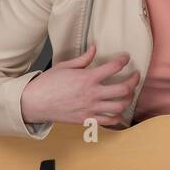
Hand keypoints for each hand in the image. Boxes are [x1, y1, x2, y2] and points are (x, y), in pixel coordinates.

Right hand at [20, 45, 139, 125]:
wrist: (35, 102)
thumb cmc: (48, 83)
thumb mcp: (65, 66)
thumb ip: (83, 59)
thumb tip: (94, 48)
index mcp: (87, 78)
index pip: (113, 67)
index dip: (123, 60)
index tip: (126, 58)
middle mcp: (92, 93)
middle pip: (123, 89)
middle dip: (133, 81)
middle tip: (135, 76)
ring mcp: (91, 108)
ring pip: (120, 106)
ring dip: (128, 99)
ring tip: (129, 94)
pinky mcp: (87, 119)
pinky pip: (109, 121)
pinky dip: (118, 117)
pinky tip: (119, 112)